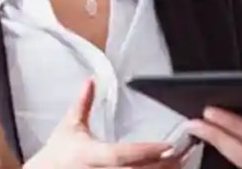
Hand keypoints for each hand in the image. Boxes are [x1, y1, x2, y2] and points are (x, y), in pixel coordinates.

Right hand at [25, 78, 186, 168]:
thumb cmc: (57, 154)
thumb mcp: (69, 126)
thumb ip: (83, 103)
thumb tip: (91, 80)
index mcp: (89, 155)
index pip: (120, 155)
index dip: (145, 151)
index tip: (167, 146)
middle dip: (161, 165)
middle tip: (184, 154)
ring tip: (181, 163)